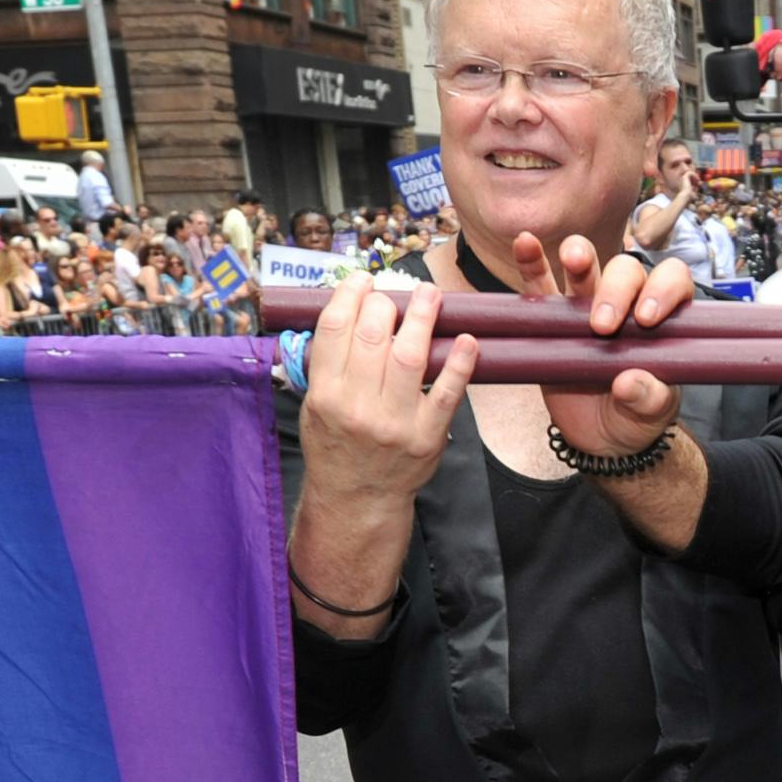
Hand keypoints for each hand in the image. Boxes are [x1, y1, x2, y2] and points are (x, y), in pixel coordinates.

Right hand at [297, 277, 470, 506]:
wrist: (357, 499)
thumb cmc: (337, 446)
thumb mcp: (314, 407)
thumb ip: (326, 364)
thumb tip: (345, 311)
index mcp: (326, 395)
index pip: (335, 329)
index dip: (349, 295)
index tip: (362, 282)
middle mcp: (358, 407)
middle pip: (371, 336)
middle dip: (384, 303)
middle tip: (393, 295)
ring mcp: (395, 422)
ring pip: (409, 356)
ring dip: (422, 318)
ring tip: (430, 295)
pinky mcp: (427, 435)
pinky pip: (447, 392)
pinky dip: (460, 364)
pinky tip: (467, 340)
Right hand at [515, 229, 687, 462]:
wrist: (602, 438)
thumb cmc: (636, 417)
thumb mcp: (653, 414)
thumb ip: (650, 398)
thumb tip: (629, 383)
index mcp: (662, 319)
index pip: (672, 281)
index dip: (663, 289)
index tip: (646, 319)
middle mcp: (625, 304)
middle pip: (625, 270)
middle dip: (615, 289)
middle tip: (602, 327)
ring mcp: (585, 308)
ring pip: (584, 267)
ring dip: (579, 256)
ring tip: (573, 258)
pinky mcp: (550, 320)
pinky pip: (539, 285)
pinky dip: (532, 263)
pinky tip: (525, 244)